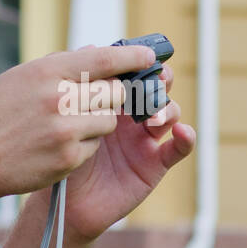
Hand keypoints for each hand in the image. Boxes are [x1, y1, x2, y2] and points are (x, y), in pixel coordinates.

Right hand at [0, 43, 159, 196]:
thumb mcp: (19, 78)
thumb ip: (58, 65)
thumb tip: (95, 53)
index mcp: (47, 72)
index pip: (104, 59)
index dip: (132, 57)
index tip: (148, 55)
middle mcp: (59, 98)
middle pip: (115, 92)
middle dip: (116, 95)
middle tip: (107, 98)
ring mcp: (65, 130)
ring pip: (107, 121)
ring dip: (97, 122)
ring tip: (70, 125)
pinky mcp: (68, 158)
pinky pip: (94, 146)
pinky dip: (84, 145)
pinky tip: (59, 145)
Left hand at [59, 44, 195, 244]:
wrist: (62, 201)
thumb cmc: (60, 156)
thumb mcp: (66, 116)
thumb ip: (78, 85)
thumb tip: (89, 46)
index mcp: (111, 101)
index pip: (133, 74)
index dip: (140, 63)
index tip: (140, 55)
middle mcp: (132, 117)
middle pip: (157, 89)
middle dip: (160, 79)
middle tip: (157, 77)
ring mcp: (146, 139)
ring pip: (170, 113)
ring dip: (168, 108)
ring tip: (154, 117)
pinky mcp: (155, 164)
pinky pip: (178, 149)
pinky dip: (186, 138)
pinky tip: (182, 132)